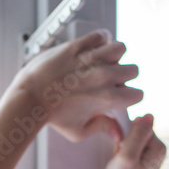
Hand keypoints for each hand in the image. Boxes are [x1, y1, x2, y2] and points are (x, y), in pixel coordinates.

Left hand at [10, 29, 142, 142]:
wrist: (31, 98)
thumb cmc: (52, 117)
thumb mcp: (78, 131)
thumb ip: (102, 129)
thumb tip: (118, 133)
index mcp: (108, 99)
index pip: (138, 94)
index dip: (129, 97)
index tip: (120, 96)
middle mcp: (104, 77)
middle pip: (133, 70)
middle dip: (124, 76)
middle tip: (111, 80)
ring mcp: (91, 59)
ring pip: (120, 49)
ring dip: (114, 56)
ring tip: (102, 63)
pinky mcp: (78, 46)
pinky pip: (101, 36)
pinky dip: (100, 41)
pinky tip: (92, 51)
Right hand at [103, 113, 166, 168]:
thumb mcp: (127, 156)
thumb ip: (137, 134)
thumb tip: (148, 114)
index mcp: (159, 146)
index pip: (140, 122)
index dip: (125, 131)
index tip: (120, 147)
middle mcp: (158, 150)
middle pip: (135, 130)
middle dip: (123, 139)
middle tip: (119, 158)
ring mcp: (149, 156)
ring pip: (129, 139)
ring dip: (120, 148)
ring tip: (119, 165)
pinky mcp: (141, 162)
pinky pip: (127, 149)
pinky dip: (120, 155)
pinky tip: (119, 168)